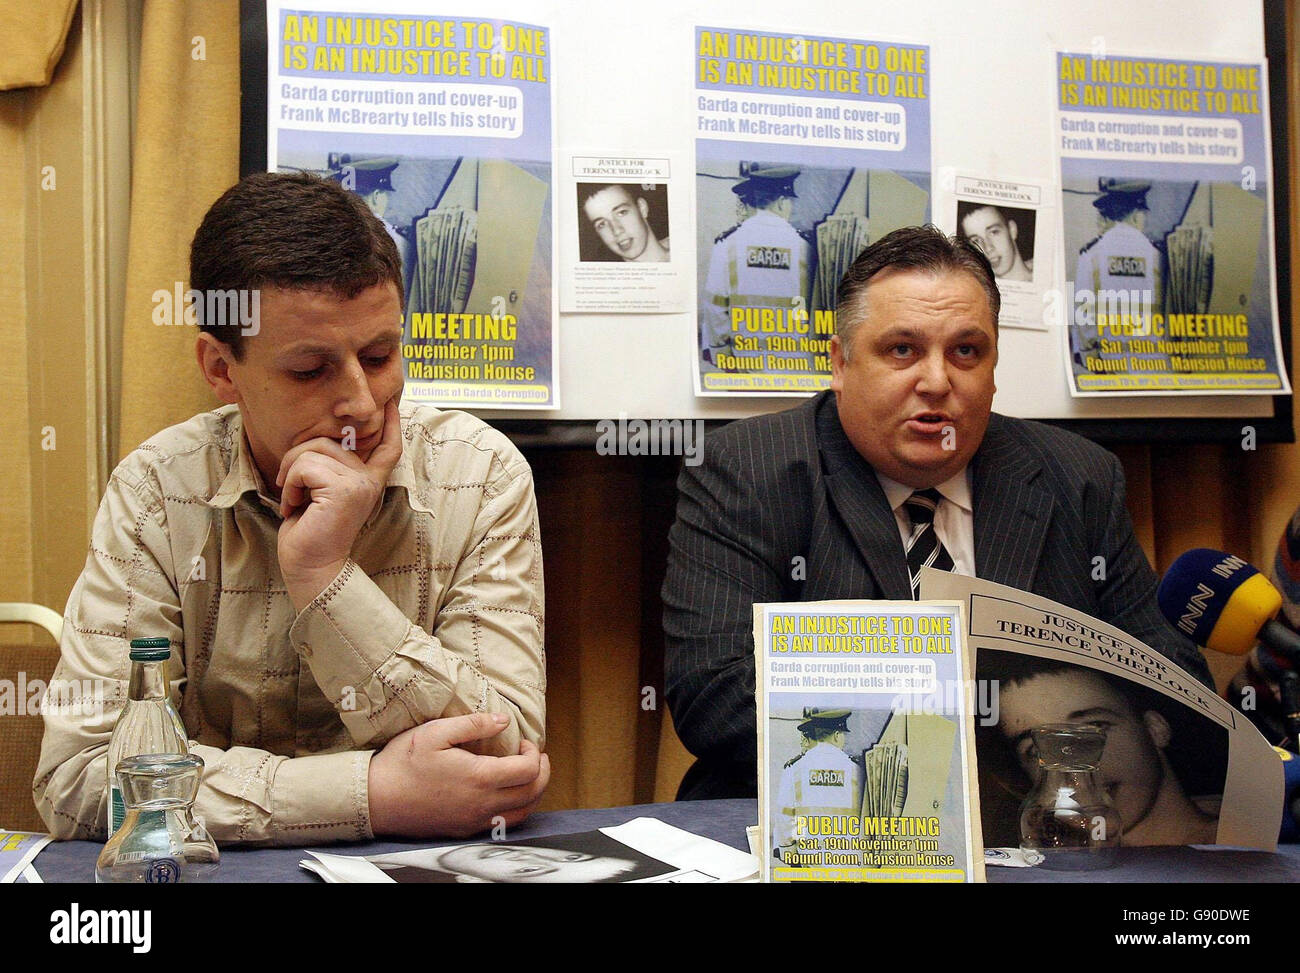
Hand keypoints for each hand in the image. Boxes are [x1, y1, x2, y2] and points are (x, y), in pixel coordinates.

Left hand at [277, 399, 401, 607]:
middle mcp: (369, 480)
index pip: (388, 446)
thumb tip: (318, 439)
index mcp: (368, 480)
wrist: (310, 567)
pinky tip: (294, 507)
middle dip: (296, 458)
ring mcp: (359, 484)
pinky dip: (289, 487)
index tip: (390, 403)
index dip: (391, 423)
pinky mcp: (343, 490)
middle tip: (291, 489)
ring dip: (290, 475)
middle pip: (328, 440)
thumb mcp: (322, 492)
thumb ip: (329, 467)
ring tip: (294, 501)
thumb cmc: (310, 532)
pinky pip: (303, 467)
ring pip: (312, 450)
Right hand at [368, 713, 550, 838]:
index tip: (523, 742)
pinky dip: (516, 808)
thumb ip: (474, 724)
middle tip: (536, 756)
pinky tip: (506, 793)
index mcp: (480, 778)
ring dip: (533, 792)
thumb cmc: (403, 763)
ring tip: (526, 774)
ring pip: (522, 813)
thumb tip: (504, 721)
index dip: (534, 753)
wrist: (375, 799)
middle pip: (533, 793)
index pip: (529, 770)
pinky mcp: (465, 830)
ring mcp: (474, 821)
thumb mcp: (436, 732)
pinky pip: (503, 824)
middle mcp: (482, 804)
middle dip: (542, 772)